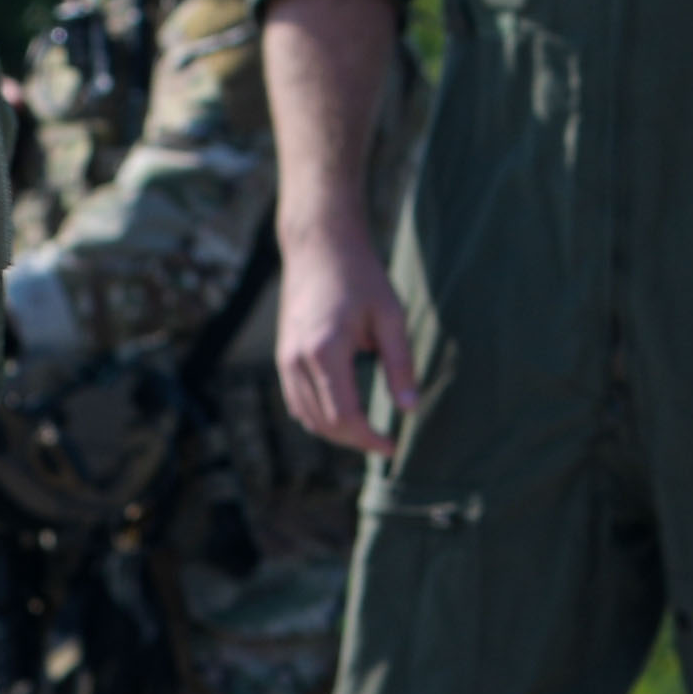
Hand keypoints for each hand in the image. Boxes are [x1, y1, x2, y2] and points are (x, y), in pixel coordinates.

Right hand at [271, 219, 417, 455]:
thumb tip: (410, 408)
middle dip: (355, 440)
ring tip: (367, 432)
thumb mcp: (390, 317)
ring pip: (307, 418)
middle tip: (384, 442)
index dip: (369, 439)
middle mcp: (298, 361)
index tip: (393, 446)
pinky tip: (342, 415)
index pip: (345, 417)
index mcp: (325, 352)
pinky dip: (318, 417)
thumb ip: (401, 364)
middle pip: (324, 424)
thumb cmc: (360, 277)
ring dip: (336, 432)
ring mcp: (285, 360)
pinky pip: (296, 402)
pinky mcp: (282, 356)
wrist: (319, 247)